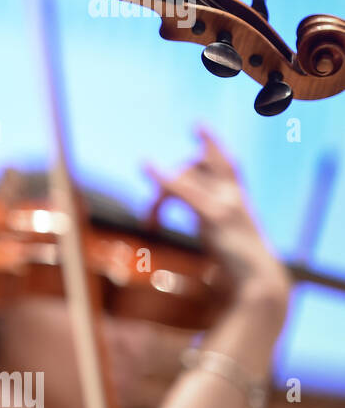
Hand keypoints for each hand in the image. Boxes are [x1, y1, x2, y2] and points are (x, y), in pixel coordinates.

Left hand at [145, 128, 289, 301]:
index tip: (197, 125)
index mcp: (238, 201)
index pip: (226, 163)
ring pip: (186, 176)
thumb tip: (194, 219)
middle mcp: (234, 195)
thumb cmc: (241, 267)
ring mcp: (226, 202)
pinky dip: (162, 176)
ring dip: (160, 194)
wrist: (260, 281)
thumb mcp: (225, 240)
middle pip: (198, 164)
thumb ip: (211, 224)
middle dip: (173, 175)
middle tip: (153, 203)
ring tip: (148, 217)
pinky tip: (146, 166)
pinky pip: (183, 190)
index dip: (211, 144)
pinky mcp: (215, 215)